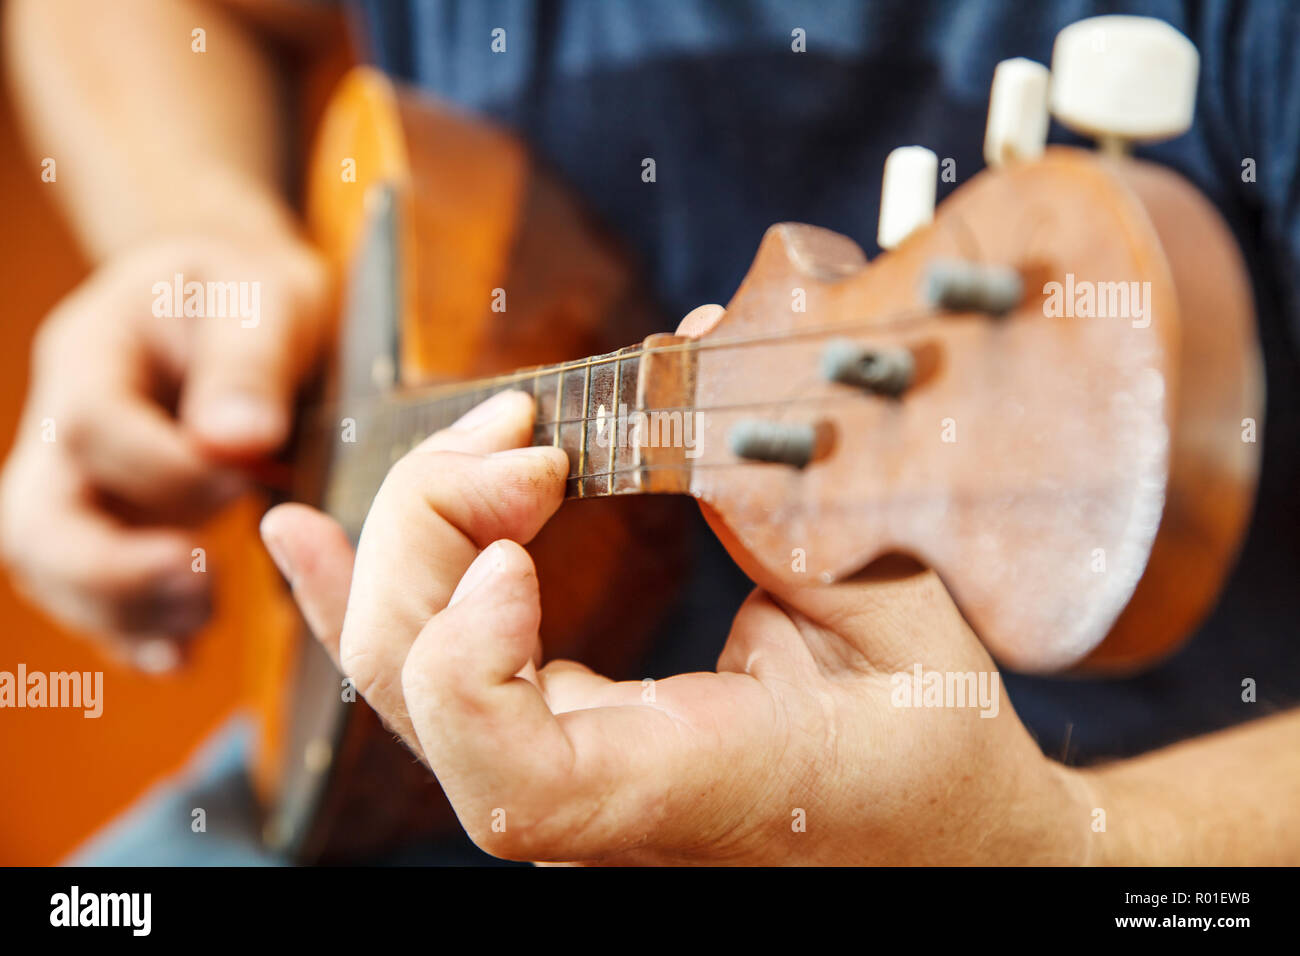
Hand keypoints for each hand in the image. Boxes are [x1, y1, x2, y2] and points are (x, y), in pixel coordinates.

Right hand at [0, 233, 329, 665]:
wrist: (241, 308)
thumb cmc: (254, 296)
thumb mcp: (267, 300)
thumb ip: (249, 366)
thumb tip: (238, 441)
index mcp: (92, 350)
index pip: (91, 426)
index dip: (164, 468)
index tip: (247, 476)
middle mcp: (61, 424)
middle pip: (35, 517)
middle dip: (108, 569)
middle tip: (199, 585)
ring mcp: (77, 482)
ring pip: (51, 568)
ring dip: (121, 612)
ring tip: (199, 625)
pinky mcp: (112, 525)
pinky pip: (93, 592)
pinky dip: (131, 632)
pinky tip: (180, 658)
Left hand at [262, 351, 1093, 864]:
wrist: (939, 835)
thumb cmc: (934, 752)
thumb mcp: (898, 620)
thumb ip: (792, 504)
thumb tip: (695, 355)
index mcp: (681, 785)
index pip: (507, 780)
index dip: (470, 656)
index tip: (522, 541)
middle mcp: (592, 790)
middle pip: (415, 687)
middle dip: (432, 531)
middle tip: (524, 434)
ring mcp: (561, 762)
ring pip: (399, 672)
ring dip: (407, 533)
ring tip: (476, 440)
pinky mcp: (561, 726)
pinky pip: (426, 670)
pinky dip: (355, 593)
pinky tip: (306, 538)